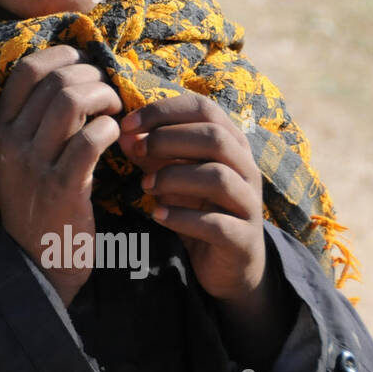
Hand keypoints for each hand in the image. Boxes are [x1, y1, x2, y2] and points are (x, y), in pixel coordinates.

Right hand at [0, 45, 122, 305]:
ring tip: (115, 109)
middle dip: (91, 75)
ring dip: (104, 97)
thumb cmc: (39, 200)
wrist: (37, 261)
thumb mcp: (23, 157)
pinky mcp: (63, 187)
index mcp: (0, 129)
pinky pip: (92, 139)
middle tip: (108, 89)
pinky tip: (118, 136)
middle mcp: (12, 142)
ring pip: (72, 102)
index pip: (24, 71)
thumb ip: (40, 119)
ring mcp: (34, 164)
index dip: (59, 55)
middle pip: (55, 81)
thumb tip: (76, 73)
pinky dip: (111, 128)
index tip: (83, 59)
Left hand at [116, 93, 263, 301]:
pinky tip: (157, 214)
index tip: (128, 124)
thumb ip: (151, 153)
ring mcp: (249, 204)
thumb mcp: (172, 175)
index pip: (203, 109)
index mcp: (231, 144)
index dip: (163, 111)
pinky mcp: (243, 239)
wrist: (228, 263)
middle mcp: (246, 169)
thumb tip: (123, 133)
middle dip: (167, 139)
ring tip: (145, 185)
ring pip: (218, 177)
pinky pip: (215, 223)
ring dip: (173, 177)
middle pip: (214, 137)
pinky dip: (181, 217)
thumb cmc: (198, 208)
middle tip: (136, 152)